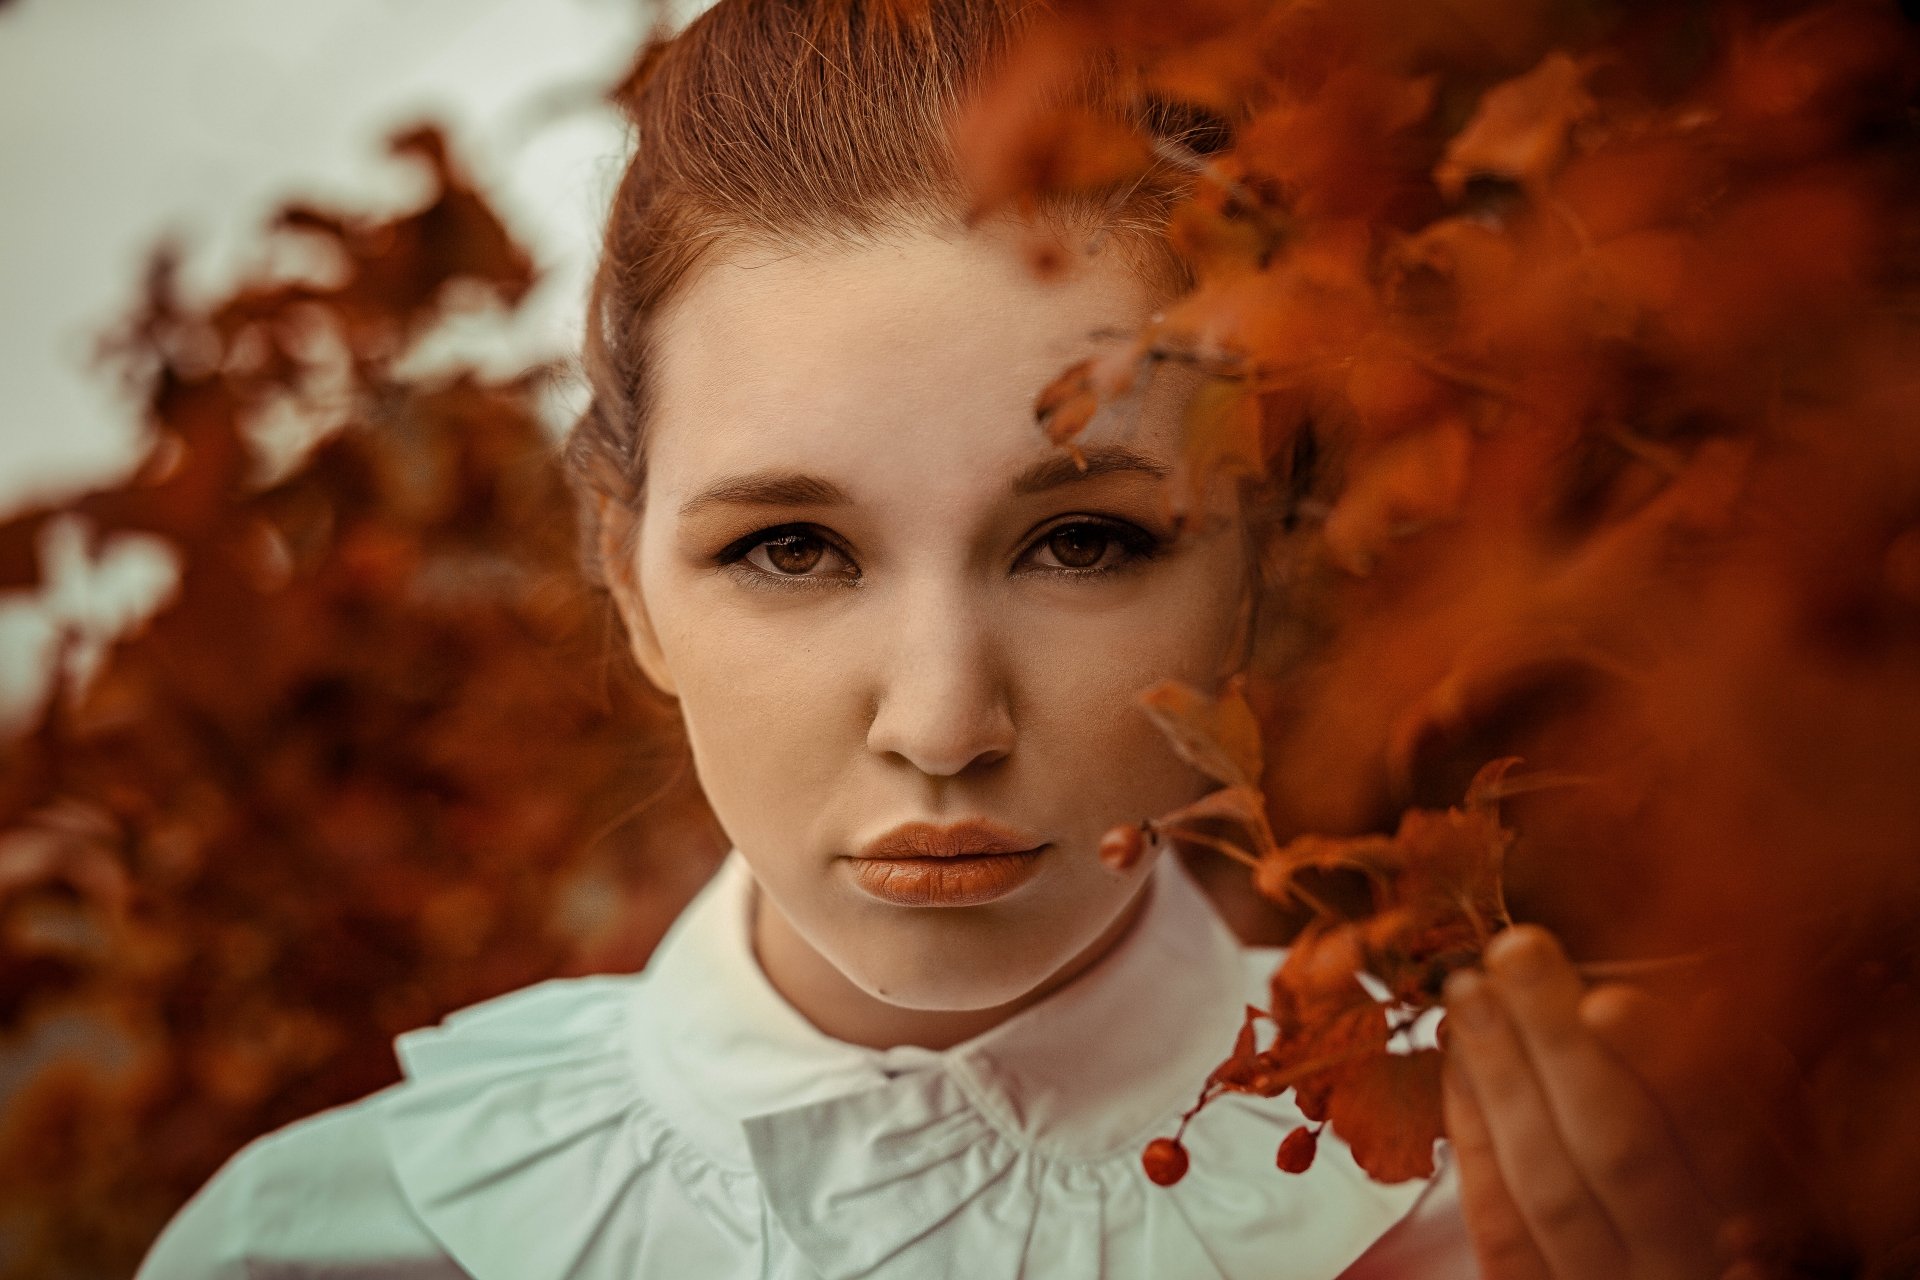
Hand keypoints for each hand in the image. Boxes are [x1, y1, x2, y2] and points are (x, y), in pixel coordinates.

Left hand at [1440, 926, 1739, 1279]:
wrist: (1668, 1271)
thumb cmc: (1723, 1193)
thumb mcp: (1769, 1143)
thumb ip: (1741, 1086)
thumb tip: (1701, 1003)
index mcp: (1774, 1217)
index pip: (1725, 1141)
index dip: (1664, 1069)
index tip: (1607, 1000)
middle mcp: (1696, 1265)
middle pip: (1623, 1155)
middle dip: (1560, 1045)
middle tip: (1516, 952)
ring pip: (1552, 1190)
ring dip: (1502, 1078)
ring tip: (1471, 991)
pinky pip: (1501, 1230)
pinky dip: (1475, 1140)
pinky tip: (1459, 1063)